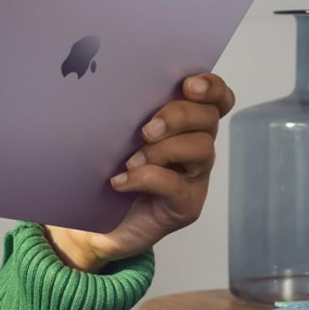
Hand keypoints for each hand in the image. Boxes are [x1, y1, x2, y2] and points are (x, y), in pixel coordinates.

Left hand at [43, 73, 235, 271]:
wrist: (93, 225)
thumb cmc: (105, 172)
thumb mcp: (113, 135)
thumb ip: (124, 112)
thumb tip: (109, 85)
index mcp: (183, 123)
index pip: (215, 98)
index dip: (211, 87)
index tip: (188, 85)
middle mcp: (195, 147)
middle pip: (208, 118)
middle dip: (179, 116)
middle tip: (146, 130)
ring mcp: (194, 177)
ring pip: (201, 149)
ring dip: (163, 149)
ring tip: (130, 160)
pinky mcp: (185, 205)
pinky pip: (176, 186)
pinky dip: (146, 179)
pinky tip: (121, 182)